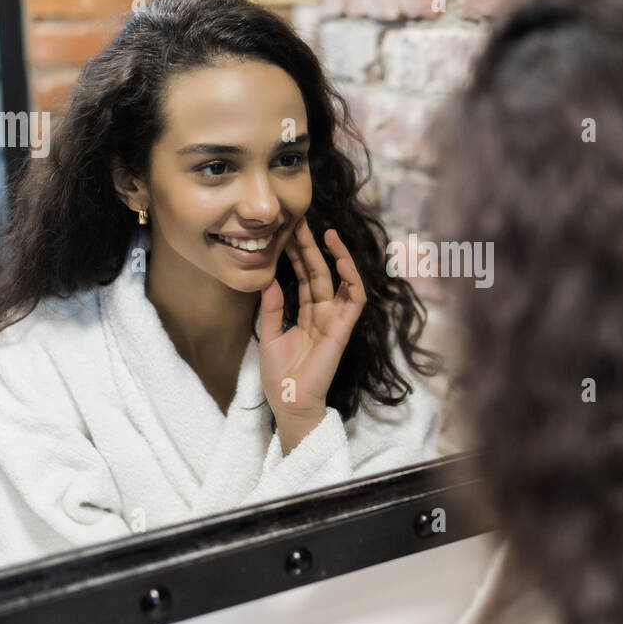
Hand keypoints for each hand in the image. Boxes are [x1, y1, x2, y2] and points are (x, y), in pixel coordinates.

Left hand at [258, 217, 366, 453]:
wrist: (289, 402)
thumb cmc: (279, 376)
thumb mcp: (268, 335)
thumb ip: (271, 307)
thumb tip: (269, 278)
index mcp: (306, 315)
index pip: (304, 277)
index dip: (297, 255)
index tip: (287, 232)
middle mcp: (323, 313)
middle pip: (319, 272)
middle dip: (310, 247)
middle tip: (299, 221)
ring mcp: (335, 320)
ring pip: (339, 280)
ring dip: (334, 255)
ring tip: (324, 232)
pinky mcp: (343, 329)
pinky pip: (354, 299)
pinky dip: (350, 278)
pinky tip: (340, 259)